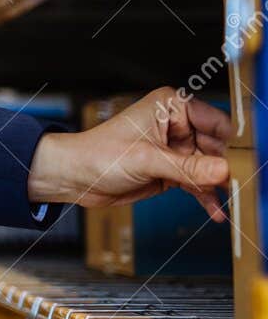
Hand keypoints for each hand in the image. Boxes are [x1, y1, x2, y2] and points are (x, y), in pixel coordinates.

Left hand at [26, 87, 231, 221]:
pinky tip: (216, 212)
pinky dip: (206, 196)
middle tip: (240, 188)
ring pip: (208, 167)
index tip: (244, 162)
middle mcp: (175, 125)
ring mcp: (174, 148)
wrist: (75, 176)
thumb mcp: (146, 160)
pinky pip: (196, 182)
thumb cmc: (98, 155)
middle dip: (226, 168)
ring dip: (218, 186)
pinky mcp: (171, 170)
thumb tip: (222, 170)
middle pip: (216, 146)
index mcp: (170, 106)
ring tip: (233, 202)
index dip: (230, 142)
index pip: (215, 120)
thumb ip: (187, 167)